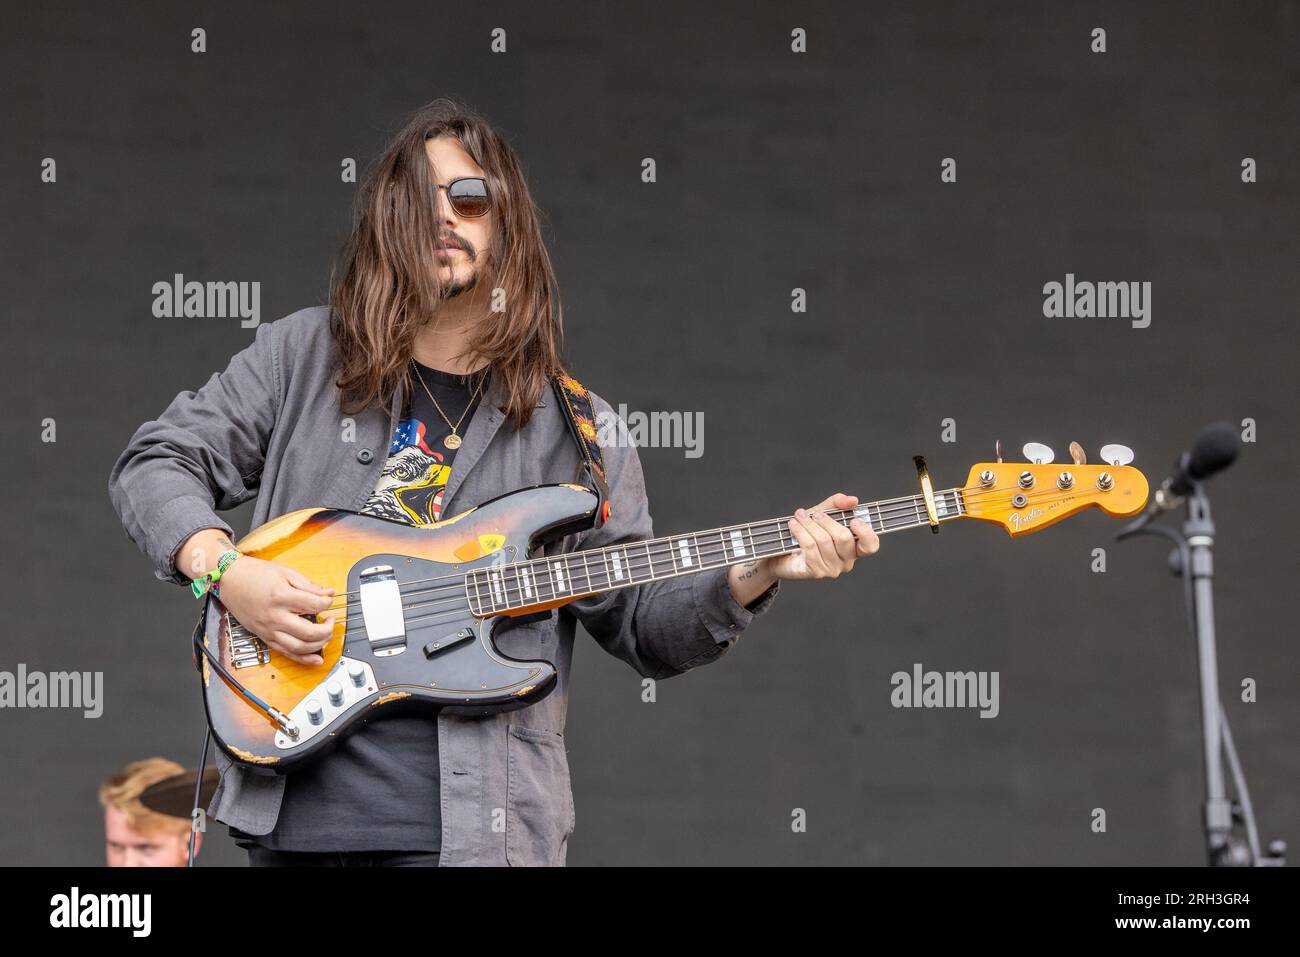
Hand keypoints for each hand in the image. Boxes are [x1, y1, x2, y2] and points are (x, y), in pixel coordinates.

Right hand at [215, 556, 336, 664]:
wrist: (230, 580)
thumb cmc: (255, 574)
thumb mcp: (286, 572)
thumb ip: (309, 586)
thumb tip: (328, 594)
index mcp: (281, 597)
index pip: (314, 606)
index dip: (327, 604)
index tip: (328, 601)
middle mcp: (275, 617)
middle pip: (309, 632)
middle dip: (327, 629)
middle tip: (331, 620)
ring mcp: (269, 630)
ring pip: (299, 647)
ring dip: (319, 645)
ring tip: (326, 635)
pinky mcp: (265, 637)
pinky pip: (286, 653)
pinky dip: (303, 659)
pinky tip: (316, 658)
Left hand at [764, 492, 879, 581]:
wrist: (782, 553)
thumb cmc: (807, 533)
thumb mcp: (822, 513)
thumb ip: (837, 504)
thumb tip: (853, 500)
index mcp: (854, 547)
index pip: (871, 545)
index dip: (865, 533)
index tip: (853, 520)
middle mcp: (847, 561)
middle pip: (844, 538)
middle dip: (827, 521)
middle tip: (814, 514)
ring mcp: (832, 569)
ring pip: (824, 541)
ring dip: (809, 524)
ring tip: (799, 516)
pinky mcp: (816, 572)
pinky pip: (810, 547)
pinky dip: (800, 532)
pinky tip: (793, 525)